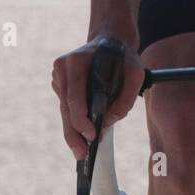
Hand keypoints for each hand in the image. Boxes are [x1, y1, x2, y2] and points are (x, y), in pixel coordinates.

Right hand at [52, 35, 144, 160]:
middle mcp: (63, 67)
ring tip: (81, 150)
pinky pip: (67, 105)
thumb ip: (125, 97)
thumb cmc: (123, 56)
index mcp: (76, 61)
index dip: (81, 119)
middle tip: (81, 155)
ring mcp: (58, 75)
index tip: (91, 135)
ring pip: (64, 110)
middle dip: (74, 133)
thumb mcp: (135, 71)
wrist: (111, 39)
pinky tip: (83, 131)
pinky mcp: (60, 82)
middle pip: (66, 108)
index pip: (74, 96)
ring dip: (73, 130)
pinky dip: (74, 119)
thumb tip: (108, 121)